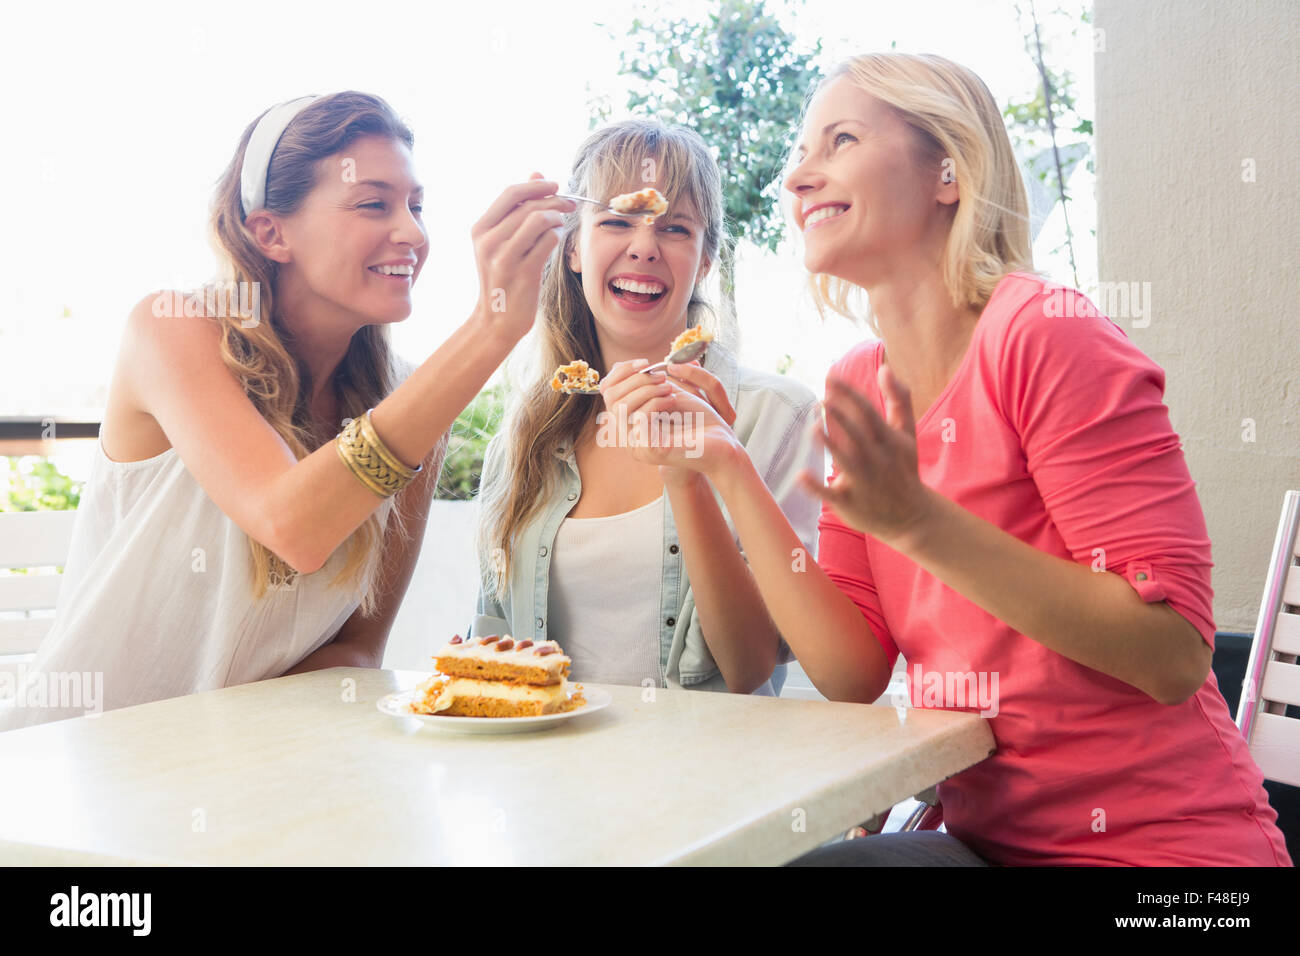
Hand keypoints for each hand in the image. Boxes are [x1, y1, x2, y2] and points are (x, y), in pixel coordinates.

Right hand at [470, 174, 575, 342]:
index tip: (556, 185)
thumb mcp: (502, 241)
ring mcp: (504, 258)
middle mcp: (488, 241)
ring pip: (538, 220)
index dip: (536, 185)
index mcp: (481, 229)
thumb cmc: (504, 278)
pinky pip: (547, 242)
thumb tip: (537, 173)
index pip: (510, 193)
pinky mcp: (522, 273)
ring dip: (557, 218)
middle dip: (554, 201)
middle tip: (569, 204)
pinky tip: (557, 240)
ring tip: (561, 224)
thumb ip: (518, 208)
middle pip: (528, 205)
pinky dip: (557, 236)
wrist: (497, 319)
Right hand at [599, 359, 739, 482]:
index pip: (607, 390)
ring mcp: (635, 445)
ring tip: (670, 388)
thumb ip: (654, 380)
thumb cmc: (699, 420)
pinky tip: (673, 401)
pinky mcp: (648, 449)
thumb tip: (641, 363)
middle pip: (610, 396)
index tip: (645, 363)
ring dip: (647, 389)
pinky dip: (656, 402)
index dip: (621, 371)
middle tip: (663, 378)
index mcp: (628, 421)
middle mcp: (626, 435)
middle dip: (637, 379)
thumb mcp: (672, 394)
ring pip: (621, 406)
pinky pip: (639, 417)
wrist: (721, 446)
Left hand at [798, 363, 937, 550]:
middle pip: (858, 434)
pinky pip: (831, 495)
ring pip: (846, 462)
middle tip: (823, 400)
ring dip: (830, 445)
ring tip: (813, 428)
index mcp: (889, 441)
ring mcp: (864, 483)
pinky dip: (816, 487)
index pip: (868, 412)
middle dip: (841, 417)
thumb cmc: (904, 468)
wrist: (912, 516)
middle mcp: (877, 460)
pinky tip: (801, 475)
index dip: (849, 394)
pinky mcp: (850, 503)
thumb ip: (899, 399)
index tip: (831, 377)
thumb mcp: (907, 434)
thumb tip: (885, 368)